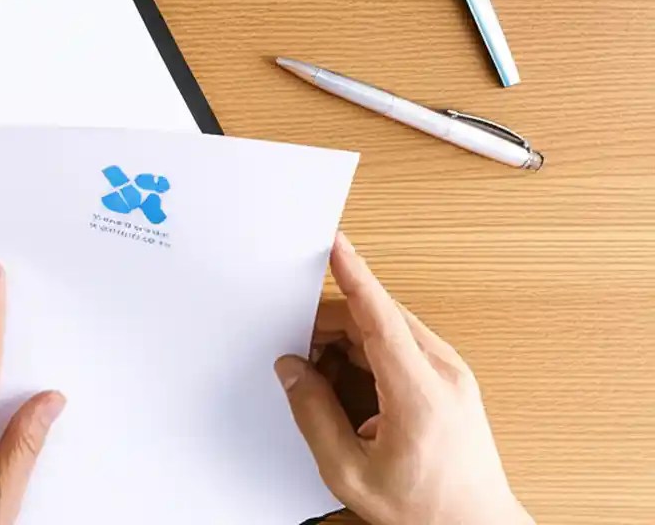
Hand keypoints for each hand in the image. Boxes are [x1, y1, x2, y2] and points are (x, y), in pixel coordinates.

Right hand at [275, 233, 533, 524]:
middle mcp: (443, 373)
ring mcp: (450, 373)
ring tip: (326, 387)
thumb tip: (293, 371)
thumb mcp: (350, 472)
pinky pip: (399, 344)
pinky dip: (366, 355)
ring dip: (346, 342)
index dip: (354, 275)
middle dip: (329, 326)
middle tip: (299, 357)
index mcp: (419, 393)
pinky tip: (351, 391)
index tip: (336, 244)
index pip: (380, 317)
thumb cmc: (425, 509)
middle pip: (375, 318)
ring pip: (385, 328)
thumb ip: (314, 416)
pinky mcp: (449, 378)